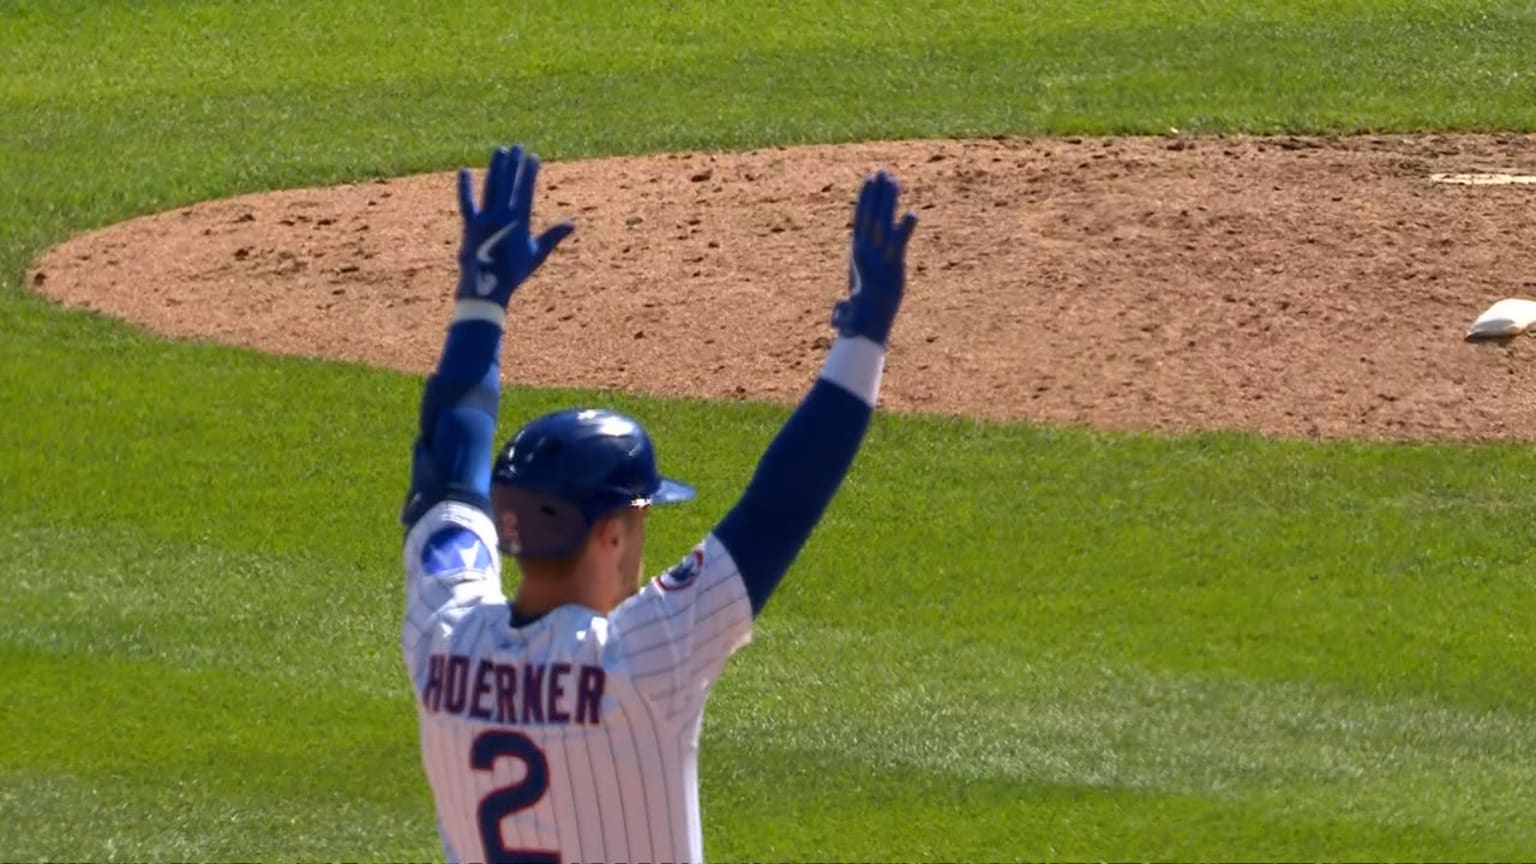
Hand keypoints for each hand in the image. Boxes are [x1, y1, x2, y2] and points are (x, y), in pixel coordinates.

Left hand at [455, 144, 573, 307]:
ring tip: (499, 151)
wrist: (487, 286)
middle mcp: (501, 215)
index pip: (525, 190)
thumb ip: (553, 236)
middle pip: (508, 183)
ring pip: (491, 187)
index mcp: (519, 220)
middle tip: (517, 147)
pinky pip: (466, 202)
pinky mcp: (469, 224)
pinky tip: (464, 171)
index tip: (532, 157)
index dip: (529, 172)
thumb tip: (572, 224)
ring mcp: (484, 218)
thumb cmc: (514, 272)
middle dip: (513, 164)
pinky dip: (465, 187)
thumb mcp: (536, 253)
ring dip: (495, 168)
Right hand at [830, 171, 917, 345]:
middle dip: (876, 192)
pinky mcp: (893, 265)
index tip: (870, 179)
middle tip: (882, 171)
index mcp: (857, 251)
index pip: (861, 217)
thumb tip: (847, 288)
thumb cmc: (860, 309)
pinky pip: (900, 242)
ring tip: (893, 180)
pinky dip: (906, 227)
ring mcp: (878, 256)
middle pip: (871, 213)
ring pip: (883, 221)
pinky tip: (913, 213)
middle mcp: (865, 249)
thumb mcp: (857, 284)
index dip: (865, 197)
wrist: (865, 323)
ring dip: (887, 200)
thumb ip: (860, 272)